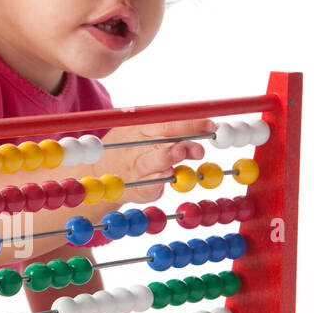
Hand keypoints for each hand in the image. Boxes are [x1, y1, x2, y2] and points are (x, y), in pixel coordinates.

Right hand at [99, 118, 216, 203]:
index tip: (211, 126)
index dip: (190, 125)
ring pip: (152, 164)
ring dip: (166, 159)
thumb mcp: (144, 131)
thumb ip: (172, 129)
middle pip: (161, 143)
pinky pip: (152, 186)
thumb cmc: (133, 147)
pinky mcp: (138, 190)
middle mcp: (137, 147)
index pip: (167, 123)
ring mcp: (136, 169)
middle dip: (180, 143)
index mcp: (141, 128)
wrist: (102, 172)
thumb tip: (207, 126)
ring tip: (178, 154)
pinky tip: (171, 176)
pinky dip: (162, 181)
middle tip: (197, 147)